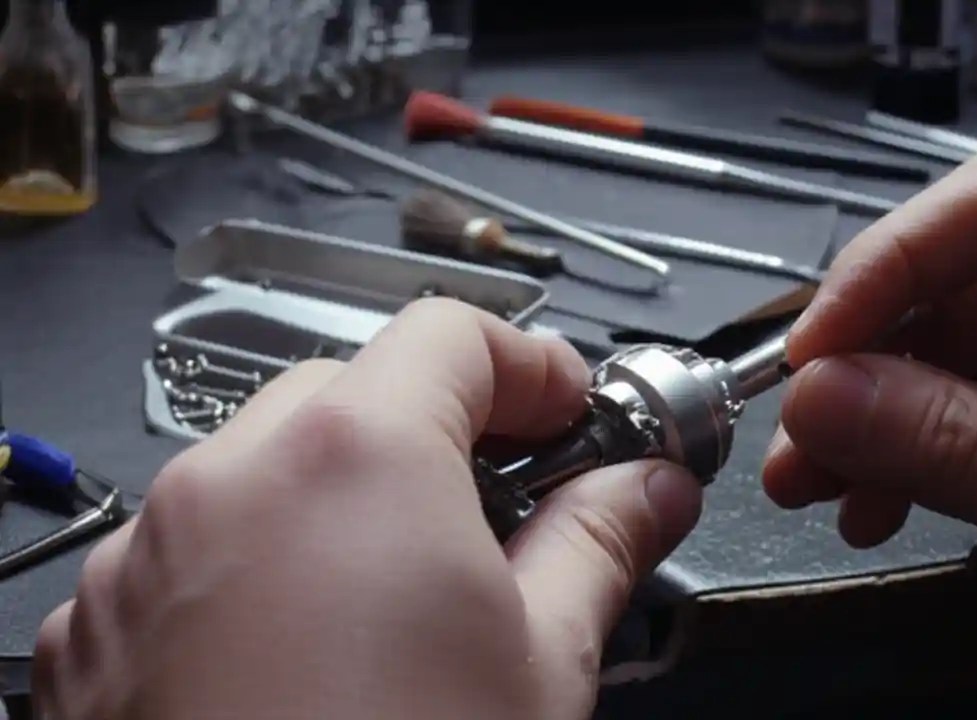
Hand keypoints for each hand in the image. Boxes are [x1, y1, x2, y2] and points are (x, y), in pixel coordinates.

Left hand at [33, 299, 702, 718]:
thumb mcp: (543, 664)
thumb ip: (602, 544)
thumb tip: (646, 493)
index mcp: (353, 461)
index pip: (452, 335)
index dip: (530, 366)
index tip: (569, 413)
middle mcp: (230, 484)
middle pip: (355, 390)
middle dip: (440, 430)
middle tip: (509, 500)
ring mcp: (149, 557)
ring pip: (266, 465)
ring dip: (344, 495)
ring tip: (407, 589)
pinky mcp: (105, 629)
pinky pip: (193, 546)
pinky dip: (260, 562)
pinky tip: (312, 648)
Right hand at [763, 153, 976, 693]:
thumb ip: (961, 447)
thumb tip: (822, 398)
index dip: (886, 268)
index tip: (816, 349)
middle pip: (953, 290)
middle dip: (865, 368)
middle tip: (800, 439)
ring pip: (947, 360)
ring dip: (873, 423)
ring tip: (817, 487)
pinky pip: (970, 417)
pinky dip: (912, 460)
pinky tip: (878, 506)